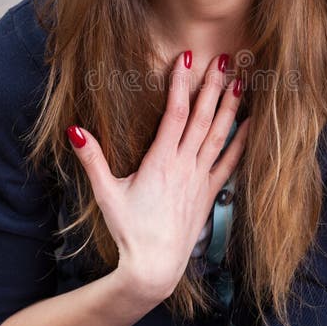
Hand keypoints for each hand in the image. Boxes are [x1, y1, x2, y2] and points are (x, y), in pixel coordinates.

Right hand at [67, 51, 248, 298]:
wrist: (154, 267)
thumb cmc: (129, 230)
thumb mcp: (105, 193)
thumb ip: (92, 159)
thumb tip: (74, 129)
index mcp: (160, 162)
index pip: (174, 114)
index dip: (181, 84)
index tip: (186, 59)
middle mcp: (185, 166)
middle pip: (202, 118)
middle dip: (213, 86)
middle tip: (225, 59)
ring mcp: (200, 179)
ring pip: (220, 135)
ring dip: (231, 107)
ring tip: (242, 81)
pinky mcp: (209, 193)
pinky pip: (230, 162)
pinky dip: (242, 141)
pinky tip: (252, 124)